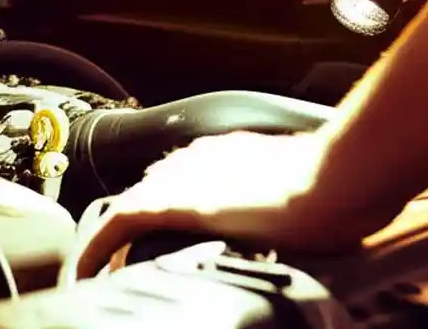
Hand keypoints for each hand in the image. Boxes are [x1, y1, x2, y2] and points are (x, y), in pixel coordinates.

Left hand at [75, 132, 379, 277]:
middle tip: (128, 264)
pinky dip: (98, 248)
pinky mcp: (175, 202)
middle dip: (139, 231)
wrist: (336, 180)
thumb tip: (308, 229)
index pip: (182, 182)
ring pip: (132, 209)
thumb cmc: (338, 187)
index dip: (166, 213)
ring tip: (109, 273)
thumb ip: (291, 206)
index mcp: (229, 154)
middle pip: (152, 195)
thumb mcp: (309, 194)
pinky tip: (88, 270)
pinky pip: (118, 225)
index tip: (160, 241)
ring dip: (118, 242)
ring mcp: (186, 176)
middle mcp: (199, 159)